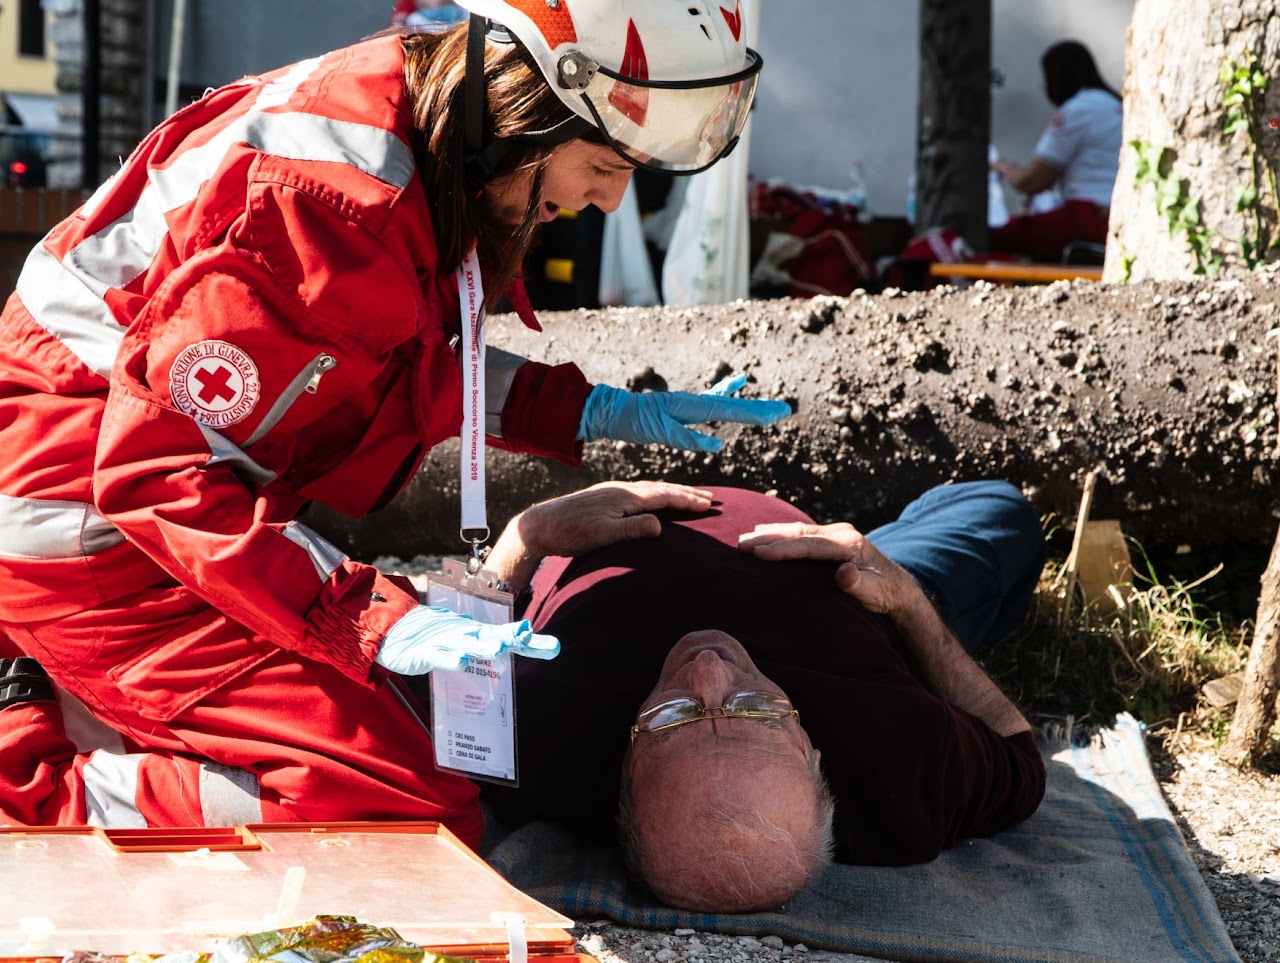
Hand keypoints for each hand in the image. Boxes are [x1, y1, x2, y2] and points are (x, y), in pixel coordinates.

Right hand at [375, 605, 558, 674]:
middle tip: (528, 636)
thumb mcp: (472, 637)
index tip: (553, 648)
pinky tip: (461, 661)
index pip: (509, 636)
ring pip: (467, 644)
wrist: (397, 629)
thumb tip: (527, 638)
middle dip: (511, 637)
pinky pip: (439, 656)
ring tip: (498, 649)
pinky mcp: (427, 652)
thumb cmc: (440, 635)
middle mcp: (467, 634)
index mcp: (479, 633)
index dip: (529, 642)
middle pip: (493, 636)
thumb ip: (498, 640)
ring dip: (482, 646)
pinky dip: (450, 658)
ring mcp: (447, 641)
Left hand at [521, 481, 713, 557]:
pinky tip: (654, 501)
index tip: (709, 504)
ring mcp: (612, 492)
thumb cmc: (571, 534)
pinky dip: (655, 495)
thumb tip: (661, 526)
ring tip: (689, 496)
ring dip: (672, 492)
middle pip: (660, 488)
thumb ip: (633, 529)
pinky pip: (639, 492)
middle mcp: (621, 490)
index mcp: (625, 497)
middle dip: (686, 493)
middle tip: (709, 498)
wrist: (540, 525)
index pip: (664, 496)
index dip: (687, 500)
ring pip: (650, 489)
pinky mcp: (604, 497)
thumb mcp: (604, 536)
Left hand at [577, 374, 791, 452]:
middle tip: (785, 411)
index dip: (755, 414)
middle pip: (734, 405)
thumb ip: (689, 439)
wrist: (613, 410)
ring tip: (769, 406)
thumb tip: (718, 446)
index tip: (776, 415)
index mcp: (691, 406)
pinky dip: (728, 394)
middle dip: (759, 410)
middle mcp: (695, 401)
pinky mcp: (685, 407)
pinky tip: (735, 385)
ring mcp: (691, 402)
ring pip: (727, 402)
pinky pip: (713, 400)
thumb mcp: (660, 433)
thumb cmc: (634, 422)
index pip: (730, 410)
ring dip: (748, 406)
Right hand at [738, 521, 914, 613]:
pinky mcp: (830, 538)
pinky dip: (781, 534)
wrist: (897, 586)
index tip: (758, 553)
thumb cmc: (884, 592)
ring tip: (745, 538)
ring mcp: (835, 533)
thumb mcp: (874, 592)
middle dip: (768, 537)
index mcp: (848, 544)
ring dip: (771, 533)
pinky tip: (764, 534)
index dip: (783, 549)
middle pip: (798, 532)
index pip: (809, 544)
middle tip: (740, 543)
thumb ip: (859, 584)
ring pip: (797, 530)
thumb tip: (844, 573)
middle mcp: (840, 533)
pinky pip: (801, 533)